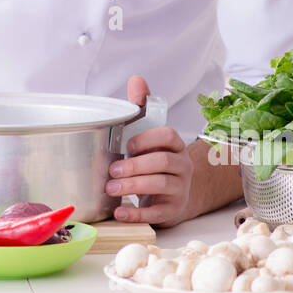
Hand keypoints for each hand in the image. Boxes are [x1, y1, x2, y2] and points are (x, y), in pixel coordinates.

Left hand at [105, 75, 193, 228]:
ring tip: (111, 189)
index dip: (148, 139)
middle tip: (111, 171)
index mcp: (175, 145)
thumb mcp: (150, 135)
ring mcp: (179, 189)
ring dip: (133, 187)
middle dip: (134, 166)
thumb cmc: (156, 160)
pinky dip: (137, 213)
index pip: (168, 136)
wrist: (176, 195)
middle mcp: (182, 166)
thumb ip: (142, 107)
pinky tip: (119, 212)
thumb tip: (137, 79)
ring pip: (161, 185)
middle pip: (162, 163)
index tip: (128, 145)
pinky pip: (157, 213)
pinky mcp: (172, 210)